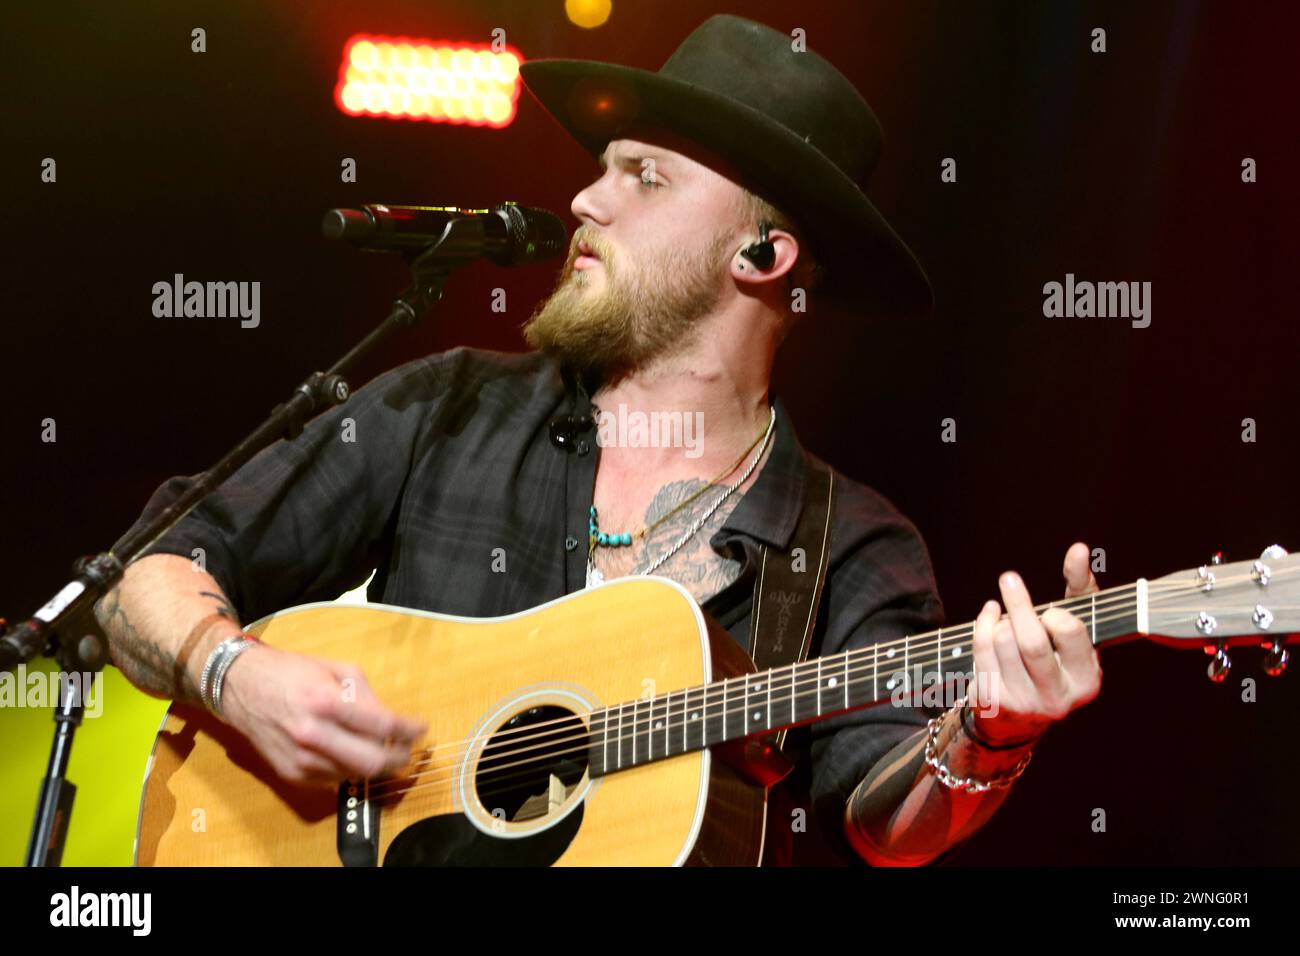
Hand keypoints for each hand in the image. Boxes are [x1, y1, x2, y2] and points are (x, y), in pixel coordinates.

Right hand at [219, 644, 427, 787]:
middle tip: (410, 749)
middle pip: (373, 762)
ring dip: (377, 765)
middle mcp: (312, 735)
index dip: (409, 729)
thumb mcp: (335, 668)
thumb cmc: (291, 672)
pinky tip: (354, 752)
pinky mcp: (292, 774)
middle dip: (400, 758)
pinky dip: (351, 768)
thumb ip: (366, 694)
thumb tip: (390, 720)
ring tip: (385, 750)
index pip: (382, 726)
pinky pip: (334, 779)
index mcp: (325, 702)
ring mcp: (301, 760)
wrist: (240, 688)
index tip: (421, 727)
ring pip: (355, 774)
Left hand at [968, 541, 1102, 745]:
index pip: (1070, 634)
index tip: (1050, 611)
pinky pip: (980, 649)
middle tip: (1009, 577)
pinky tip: (989, 616)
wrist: (1023, 713)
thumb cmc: (1057, 655)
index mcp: (1087, 680)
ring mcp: (1023, 702)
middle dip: (1018, 604)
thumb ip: (1081, 587)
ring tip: (1006, 618)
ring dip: (1000, 619)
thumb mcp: (1078, 625)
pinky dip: (982, 624)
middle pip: (1031, 642)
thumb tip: (1079, 548)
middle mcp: (1058, 697)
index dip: (1055, 615)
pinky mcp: (993, 700)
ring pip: (1001, 641)